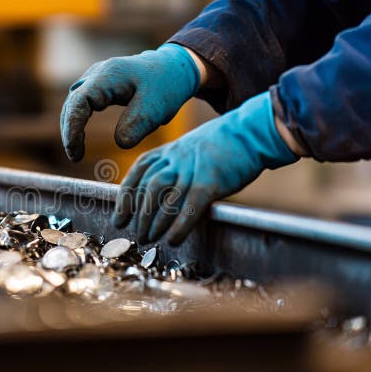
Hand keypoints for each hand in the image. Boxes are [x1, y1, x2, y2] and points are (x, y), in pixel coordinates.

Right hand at [60, 44, 200, 161]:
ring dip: (71, 127)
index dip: (73, 127)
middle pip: (72, 103)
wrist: (174, 68)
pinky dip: (78, 122)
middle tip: (76, 156)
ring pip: (74, 103)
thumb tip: (119, 143)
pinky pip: (81, 104)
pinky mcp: (98, 86)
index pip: (80, 102)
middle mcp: (97, 73)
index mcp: (110, 75)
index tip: (75, 151)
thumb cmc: (166, 85)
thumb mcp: (157, 107)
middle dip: (69, 131)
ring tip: (77, 152)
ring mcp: (95, 78)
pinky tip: (81, 139)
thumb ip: (139, 124)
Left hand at [112, 91, 299, 244]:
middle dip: (139, 215)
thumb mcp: (189, 150)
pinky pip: (190, 206)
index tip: (119, 219)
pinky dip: (179, 226)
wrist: (251, 131)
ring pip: (164, 198)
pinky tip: (174, 240)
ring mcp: (192, 169)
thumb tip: (158, 200)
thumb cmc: (222, 145)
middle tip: (138, 235)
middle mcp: (176, 159)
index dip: (125, 198)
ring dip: (154, 222)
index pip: (137, 173)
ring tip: (151, 239)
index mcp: (168, 150)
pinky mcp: (211, 181)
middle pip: (148, 188)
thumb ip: (173, 169)